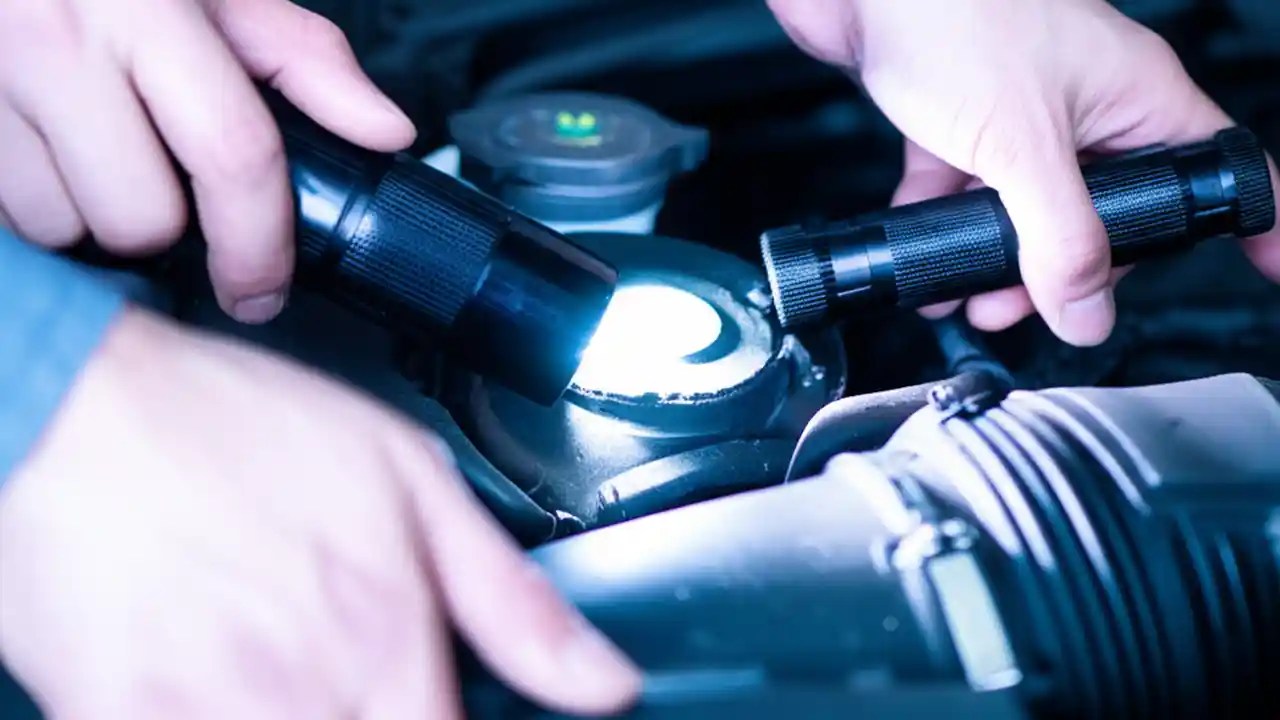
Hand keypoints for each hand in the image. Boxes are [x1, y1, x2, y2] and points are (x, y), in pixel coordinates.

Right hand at [0, 0, 414, 323]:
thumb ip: (303, 60)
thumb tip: (385, 130)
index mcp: (148, 7)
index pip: (233, 153)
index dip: (258, 243)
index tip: (262, 290)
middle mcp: (57, 37)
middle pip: (139, 217)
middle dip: (162, 226)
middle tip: (158, 183)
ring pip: (57, 225)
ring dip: (86, 214)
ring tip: (90, 153)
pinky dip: (30, 199)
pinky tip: (46, 150)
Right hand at [0, 309, 639, 718]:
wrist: (73, 411)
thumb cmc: (232, 429)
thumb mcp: (408, 479)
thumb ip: (511, 598)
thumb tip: (606, 680)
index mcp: (389, 649)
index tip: (462, 711)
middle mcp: (307, 703)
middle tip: (374, 680)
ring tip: (304, 675)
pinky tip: (238, 682)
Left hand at [769, 0, 1279, 345]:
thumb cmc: (953, 15)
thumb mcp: (1023, 144)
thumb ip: (1060, 236)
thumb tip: (1087, 313)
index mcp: (1136, 96)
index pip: (1212, 171)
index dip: (1242, 221)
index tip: (1260, 268)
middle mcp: (1086, 105)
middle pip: (1108, 212)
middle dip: (1066, 268)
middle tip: (1024, 305)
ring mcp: (1021, 113)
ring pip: (1030, 211)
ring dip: (997, 261)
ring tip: (966, 297)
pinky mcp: (959, 119)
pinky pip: (964, 190)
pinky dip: (945, 227)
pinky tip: (922, 260)